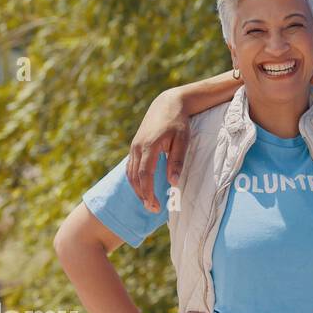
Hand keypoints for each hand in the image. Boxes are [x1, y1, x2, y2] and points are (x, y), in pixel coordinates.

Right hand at [127, 89, 189, 211]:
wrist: (167, 104)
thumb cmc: (178, 122)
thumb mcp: (183, 140)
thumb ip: (177, 161)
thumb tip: (174, 183)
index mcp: (149, 146)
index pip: (145, 175)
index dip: (148, 192)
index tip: (155, 205)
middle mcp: (137, 147)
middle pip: (135, 177)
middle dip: (142, 195)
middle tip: (153, 209)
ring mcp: (134, 146)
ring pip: (130, 173)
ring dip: (137, 189)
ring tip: (148, 202)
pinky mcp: (135, 146)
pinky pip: (130, 167)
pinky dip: (135, 180)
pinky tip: (143, 188)